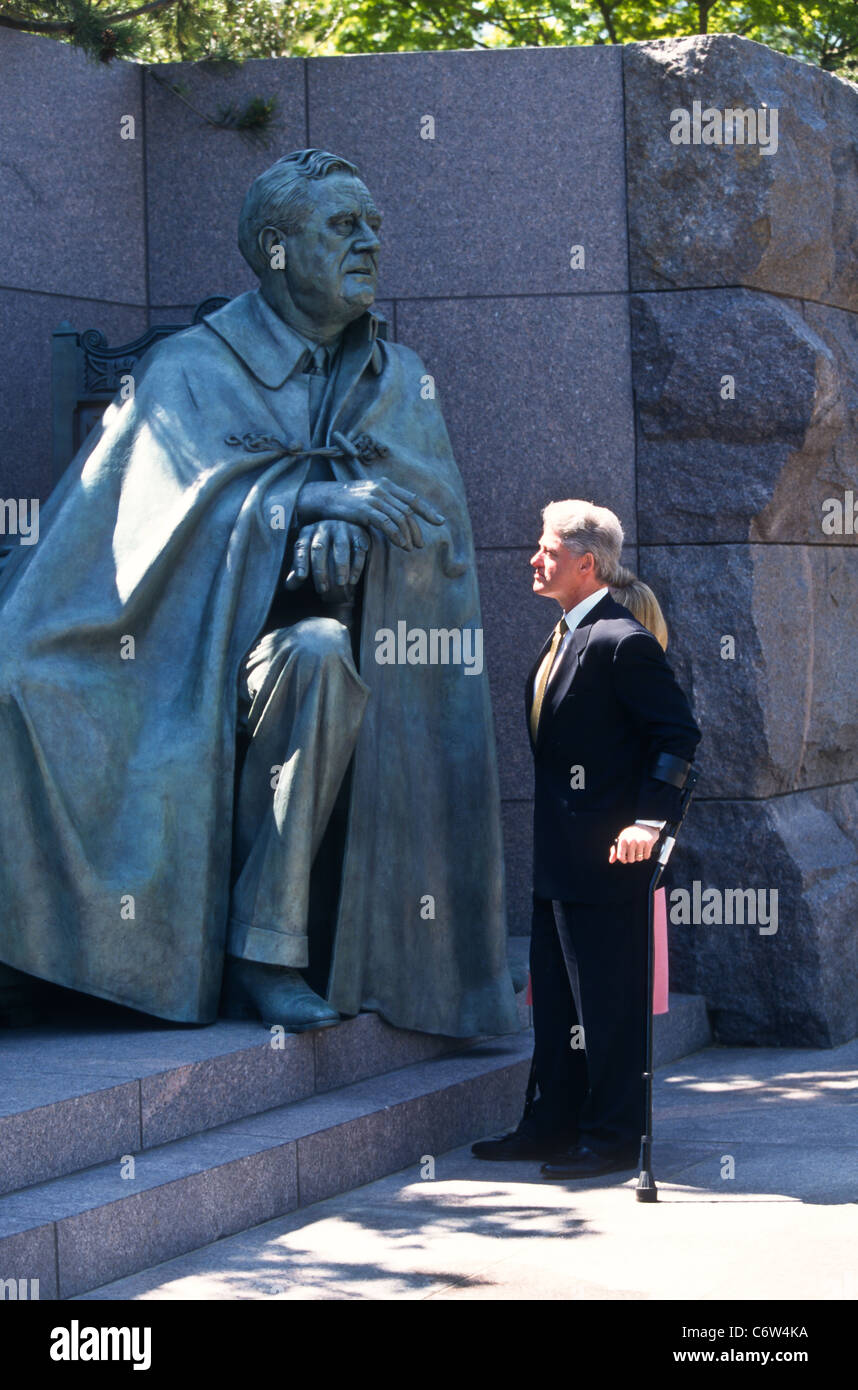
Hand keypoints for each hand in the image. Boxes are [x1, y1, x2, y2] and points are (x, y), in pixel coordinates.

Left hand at [284, 520, 369, 594]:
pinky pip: (358, 549)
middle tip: (323, 589)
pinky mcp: (359, 533)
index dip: (300, 561)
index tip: (301, 577)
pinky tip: (352, 580)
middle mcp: (324, 527)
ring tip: (340, 584)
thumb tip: (289, 586)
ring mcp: (342, 528)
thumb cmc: (322, 551)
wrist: (347, 534)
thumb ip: (298, 571)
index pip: (301, 546)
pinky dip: (356, 565)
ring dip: (340, 566)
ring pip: (341, 547)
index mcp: (307, 532)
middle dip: (320, 570)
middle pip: (319, 548)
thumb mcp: (308, 559)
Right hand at [295, 477, 444, 549]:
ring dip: (408, 535)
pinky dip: (397, 535)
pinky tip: (401, 545)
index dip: (428, 510)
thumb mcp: (368, 498)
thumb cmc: (346, 501)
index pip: (412, 498)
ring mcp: (374, 498)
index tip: (440, 522)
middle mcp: (382, 489)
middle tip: (420, 544)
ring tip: (411, 548)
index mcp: (385, 485)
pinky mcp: (365, 509)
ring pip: (400, 517)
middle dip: (417, 528)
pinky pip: (387, 524)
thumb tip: (401, 517)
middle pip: (408, 510)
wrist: (323, 497)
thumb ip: (384, 504)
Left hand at [609, 824, 659, 864]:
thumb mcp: (622, 839)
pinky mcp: (648, 843)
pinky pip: (646, 856)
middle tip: (634, 854)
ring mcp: (639, 842)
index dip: (623, 860)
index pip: (620, 856)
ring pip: (639, 859)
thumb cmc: (632, 834)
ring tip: (640, 851)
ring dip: (640, 857)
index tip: (626, 859)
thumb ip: (615, 850)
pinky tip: (645, 849)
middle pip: (630, 860)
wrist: (646, 826)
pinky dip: (646, 855)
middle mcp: (630, 841)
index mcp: (622, 840)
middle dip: (633, 858)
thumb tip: (611, 861)